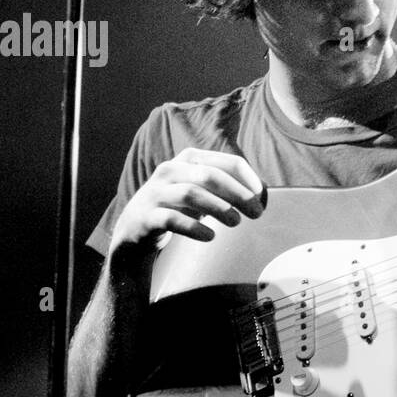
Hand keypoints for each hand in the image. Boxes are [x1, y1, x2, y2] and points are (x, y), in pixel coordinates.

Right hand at [109, 148, 265, 262]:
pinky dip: (194, 227)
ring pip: (191, 194)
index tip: (260, 195)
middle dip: (237, 194)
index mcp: (188, 159)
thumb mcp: (201, 192)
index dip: (247, 178)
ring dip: (219, 209)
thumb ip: (226, 189)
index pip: (225, 162)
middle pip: (210, 176)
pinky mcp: (146, 216)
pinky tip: (210, 236)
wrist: (135, 229)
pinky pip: (172, 219)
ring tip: (235, 223)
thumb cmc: (178, 208)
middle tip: (255, 213)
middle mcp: (170, 171)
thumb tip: (260, 195)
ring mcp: (156, 193)